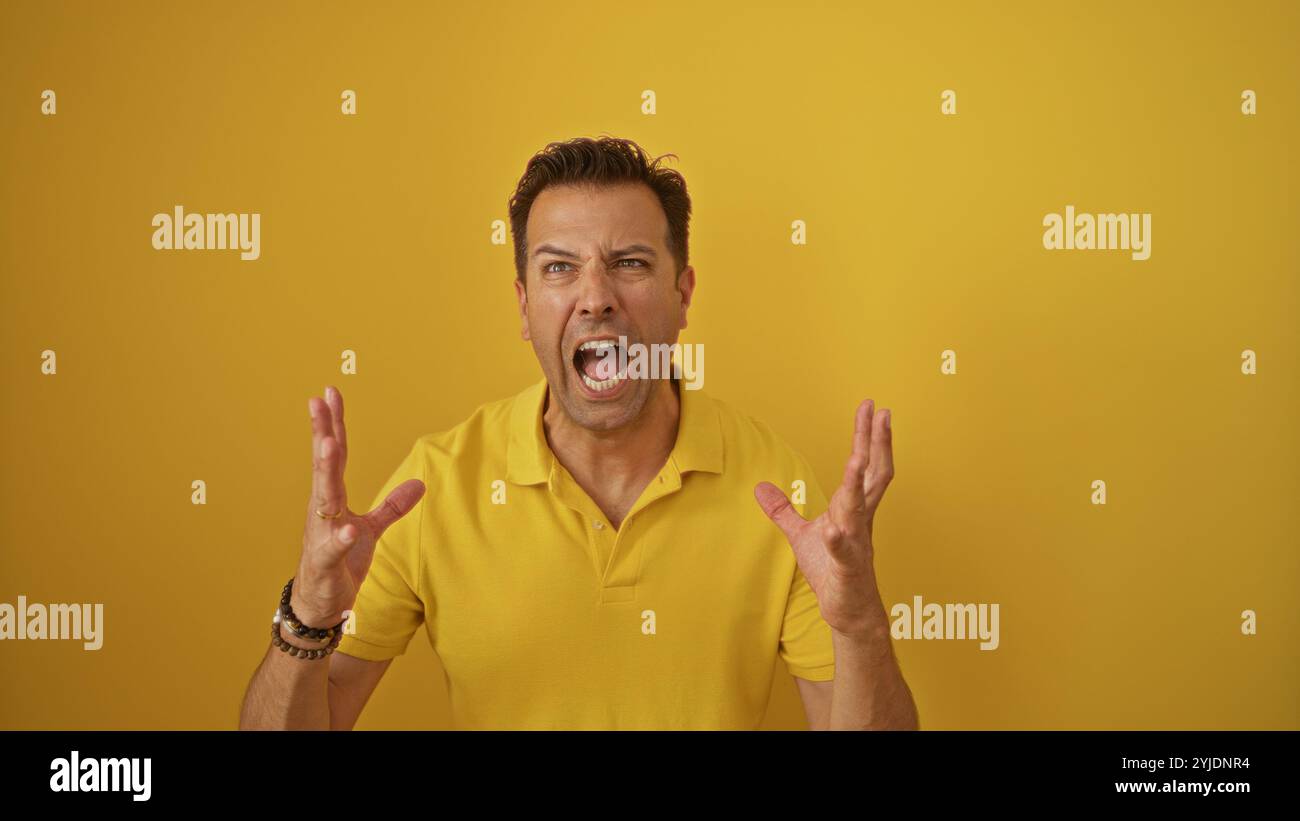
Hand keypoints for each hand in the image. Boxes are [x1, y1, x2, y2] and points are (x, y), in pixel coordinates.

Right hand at [292, 385, 425, 625]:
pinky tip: (348, 529)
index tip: (329, 393)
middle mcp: (323, 511)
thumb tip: (420, 483)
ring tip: (330, 444)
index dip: (334, 424)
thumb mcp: (371, 531)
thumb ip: (392, 506)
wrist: (319, 605)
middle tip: (319, 402)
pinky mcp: (326, 563)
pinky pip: (334, 548)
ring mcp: (321, 535)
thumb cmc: (340, 564)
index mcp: (332, 499)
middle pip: (324, 466)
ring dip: (327, 471)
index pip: (335, 455)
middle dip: (322, 432)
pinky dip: (341, 538)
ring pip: (324, 499)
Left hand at [755, 399, 893, 638]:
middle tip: (881, 412)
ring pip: (860, 507)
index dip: (868, 436)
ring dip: (857, 482)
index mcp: (854, 508)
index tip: (872, 408)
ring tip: (856, 456)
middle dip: (877, 443)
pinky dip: (838, 539)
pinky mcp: (847, 567)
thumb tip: (760, 487)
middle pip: (874, 474)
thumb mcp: (801, 534)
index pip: (865, 465)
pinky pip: (843, 551)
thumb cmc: (832, 571)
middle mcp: (861, 519)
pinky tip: (832, 529)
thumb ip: (783, 510)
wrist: (848, 611)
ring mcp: (856, 542)